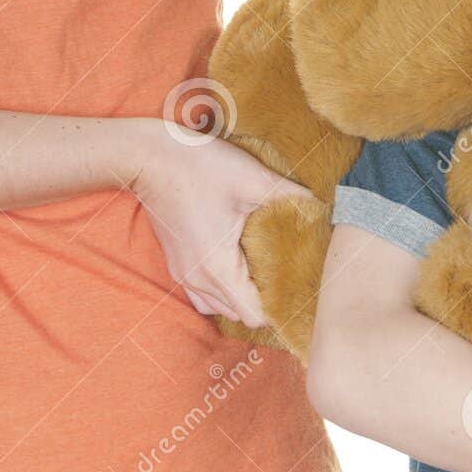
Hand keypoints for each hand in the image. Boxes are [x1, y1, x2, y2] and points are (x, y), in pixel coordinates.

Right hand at [128, 122, 308, 327]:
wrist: (148, 156)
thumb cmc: (199, 167)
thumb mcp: (253, 178)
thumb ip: (292, 196)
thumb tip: (323, 206)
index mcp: (218, 267)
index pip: (254, 315)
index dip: (279, 307)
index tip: (299, 286)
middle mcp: (198, 279)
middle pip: (239, 315)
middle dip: (264, 302)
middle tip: (288, 275)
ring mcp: (183, 273)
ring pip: (219, 306)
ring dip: (242, 297)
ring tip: (264, 271)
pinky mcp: (176, 262)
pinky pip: (203, 293)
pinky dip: (222, 290)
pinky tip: (237, 263)